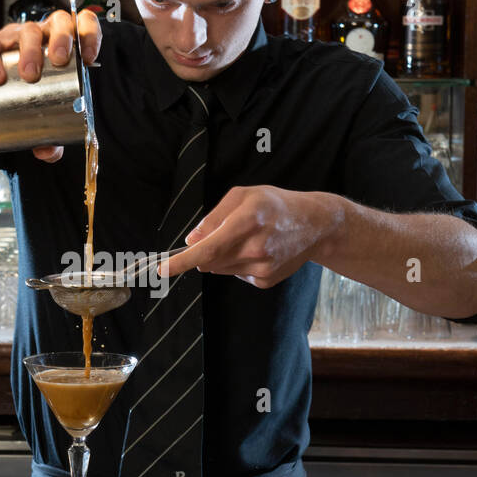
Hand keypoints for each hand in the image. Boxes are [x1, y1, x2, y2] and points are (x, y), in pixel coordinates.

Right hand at [0, 11, 101, 162]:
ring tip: (27, 75)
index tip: (89, 57)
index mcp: (63, 44)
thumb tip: (48, 152)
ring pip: (28, 30)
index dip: (90, 35)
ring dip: (30, 50)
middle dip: (61, 40)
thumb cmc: (25, 92)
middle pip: (58, 22)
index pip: (83, 24)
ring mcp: (17, 35)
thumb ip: (49, 135)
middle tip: (58, 62)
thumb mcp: (41, 110)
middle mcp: (43, 34)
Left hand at [162, 185, 340, 286]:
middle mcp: (255, 248)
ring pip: (220, 269)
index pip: (207, 248)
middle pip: (209, 260)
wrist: (315, 225)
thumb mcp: (243, 196)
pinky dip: (238, 264)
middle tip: (222, 234)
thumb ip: (213, 217)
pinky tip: (257, 250)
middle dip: (204, 251)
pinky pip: (236, 275)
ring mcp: (262, 267)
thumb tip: (191, 240)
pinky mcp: (266, 280)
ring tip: (246, 239)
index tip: (162, 269)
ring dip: (222, 256)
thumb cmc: (276, 204)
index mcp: (247, 222)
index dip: (181, 261)